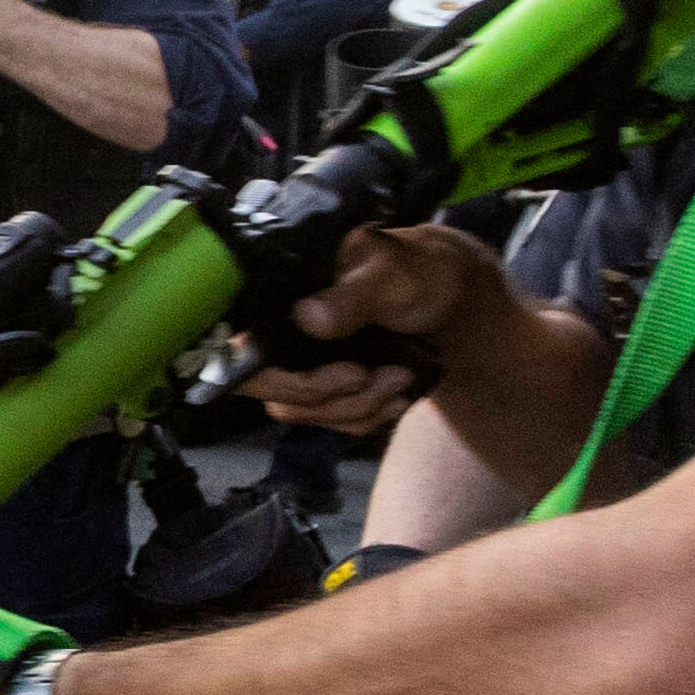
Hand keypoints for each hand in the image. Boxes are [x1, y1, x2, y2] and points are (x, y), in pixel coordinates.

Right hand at [250, 222, 503, 430]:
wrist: (455, 297)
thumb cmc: (419, 272)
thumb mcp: (391, 274)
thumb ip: (353, 296)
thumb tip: (307, 318)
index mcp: (280, 298)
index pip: (239, 348)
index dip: (273, 375)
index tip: (343, 373)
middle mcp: (280, 336)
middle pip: (273, 392)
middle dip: (332, 396)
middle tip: (381, 377)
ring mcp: (302, 366)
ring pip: (305, 414)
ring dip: (358, 407)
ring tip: (403, 379)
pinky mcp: (328, 390)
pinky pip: (334, 423)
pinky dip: (370, 416)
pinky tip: (400, 396)